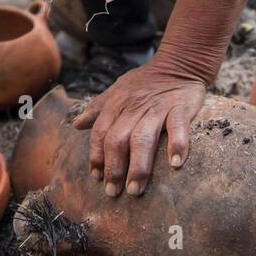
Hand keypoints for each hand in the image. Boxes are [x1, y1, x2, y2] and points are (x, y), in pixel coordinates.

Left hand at [72, 63, 206, 197]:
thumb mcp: (117, 90)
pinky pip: (178, 127)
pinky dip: (177, 144)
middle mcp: (133, 107)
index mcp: (116, 104)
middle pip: (118, 139)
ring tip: (136, 189)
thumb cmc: (146, 82)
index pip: (101, 133)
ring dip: (138, 166)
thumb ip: (97, 109)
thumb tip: (76, 125)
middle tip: (113, 192)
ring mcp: (157, 108)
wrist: (179, 63)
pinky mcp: (180, 107)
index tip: (96, 178)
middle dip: (114, 168)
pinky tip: (175, 164)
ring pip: (143, 138)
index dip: (97, 156)